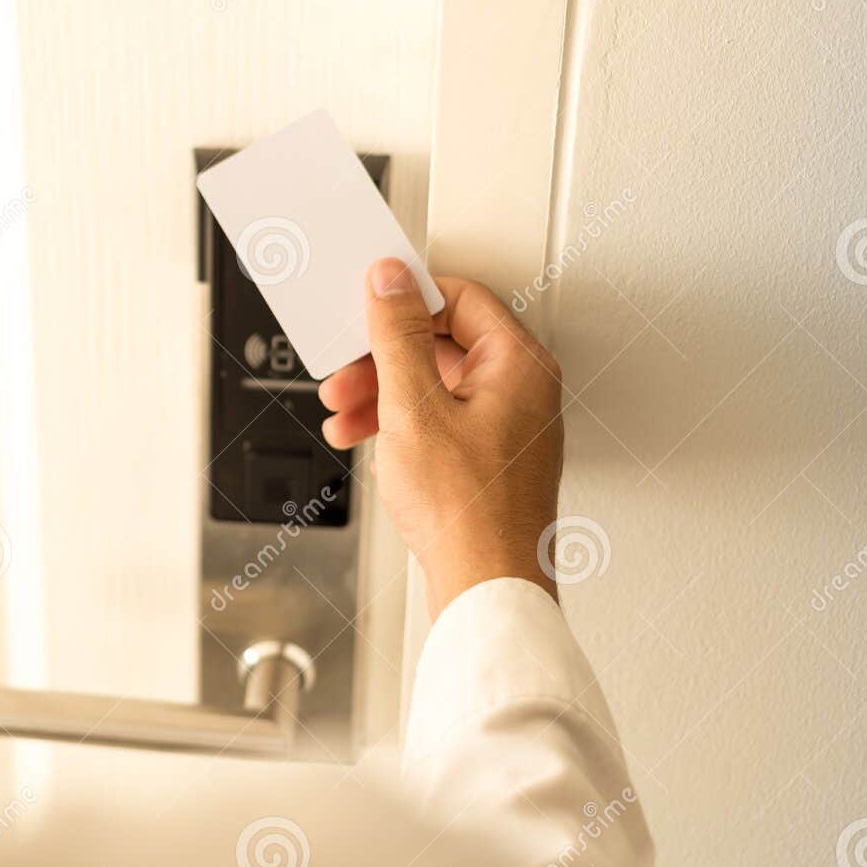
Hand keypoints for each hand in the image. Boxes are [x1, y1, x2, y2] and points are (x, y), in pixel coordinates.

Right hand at [318, 259, 564, 618]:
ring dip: (382, 393)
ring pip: (435, 384)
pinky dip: (401, 424)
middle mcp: (522, 389)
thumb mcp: (413, 407)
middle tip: (345, 374)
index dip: (405, 301)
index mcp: (518, 364)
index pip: (460, 298)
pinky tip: (369, 440)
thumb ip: (398, 336)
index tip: (365, 308)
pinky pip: (440, 419)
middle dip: (381, 358)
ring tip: (344, 414)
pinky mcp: (490, 458)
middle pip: (442, 343)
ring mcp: (508, 425)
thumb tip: (391, 280)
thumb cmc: (468, 512)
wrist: (487, 586)